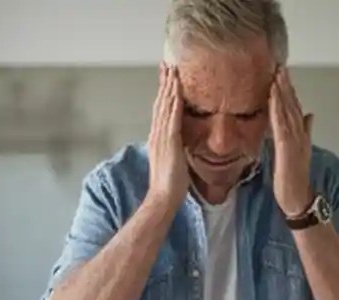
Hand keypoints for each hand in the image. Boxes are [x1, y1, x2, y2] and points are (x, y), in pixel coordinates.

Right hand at [147, 63, 188, 208]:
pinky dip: (174, 100)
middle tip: (166, 64)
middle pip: (160, 102)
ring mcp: (162, 136)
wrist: (163, 196)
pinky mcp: (170, 141)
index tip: (166, 78)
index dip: (163, 92)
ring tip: (172, 69)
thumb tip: (180, 145)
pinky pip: (173, 116)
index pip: (160, 110)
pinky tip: (178, 89)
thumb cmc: (170, 184)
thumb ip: (175, 150)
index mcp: (158, 138)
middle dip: (164, 82)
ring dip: (169, 86)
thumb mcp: (173, 161)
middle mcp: (158, 133)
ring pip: (165, 105)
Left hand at [269, 66, 314, 217]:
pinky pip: (281, 124)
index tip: (283, 73)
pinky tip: (273, 97)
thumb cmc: (295, 177)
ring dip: (283, 93)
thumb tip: (309, 115)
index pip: (294, 108)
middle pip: (292, 105)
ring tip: (277, 75)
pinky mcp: (286, 148)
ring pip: (288, 111)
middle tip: (281, 66)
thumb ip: (304, 132)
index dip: (289, 90)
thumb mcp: (298, 151)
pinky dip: (277, 109)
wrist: (298, 197)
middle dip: (286, 86)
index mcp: (300, 135)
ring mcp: (294, 141)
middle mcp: (299, 134)